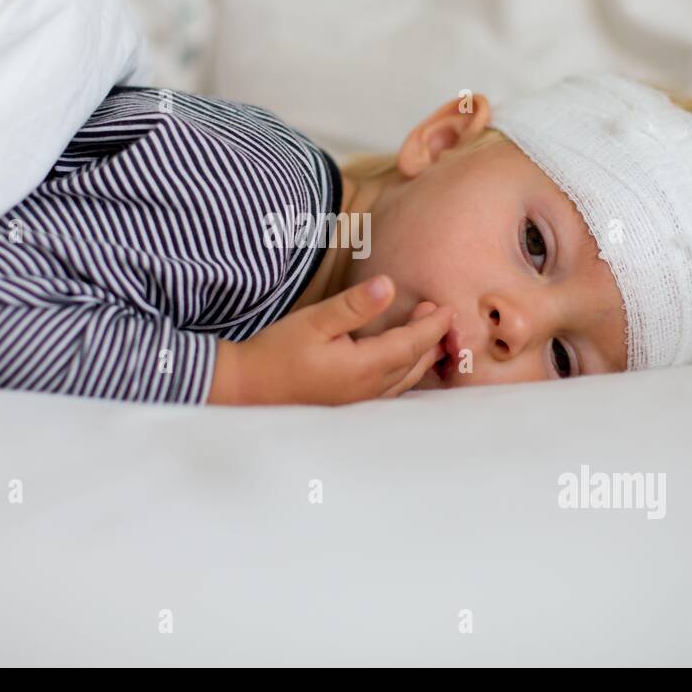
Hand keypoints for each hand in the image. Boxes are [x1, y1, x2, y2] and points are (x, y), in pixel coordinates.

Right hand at [208, 275, 453, 405]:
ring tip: (429, 338)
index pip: (410, 344)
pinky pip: (389, 390)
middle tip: (439, 314)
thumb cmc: (276, 352)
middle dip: (430, 339)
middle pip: (412, 363)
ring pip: (403, 380)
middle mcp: (367, 389)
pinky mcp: (347, 406)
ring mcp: (358, 402)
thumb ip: (354, 305)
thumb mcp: (314, 320)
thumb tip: (388, 285)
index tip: (446, 308)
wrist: (245, 389)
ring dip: (419, 358)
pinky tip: (400, 364)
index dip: (431, 326)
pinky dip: (404, 373)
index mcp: (363, 367)